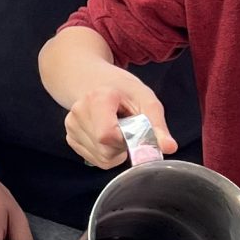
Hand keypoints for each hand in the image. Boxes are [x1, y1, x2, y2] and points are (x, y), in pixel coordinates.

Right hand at [63, 68, 177, 171]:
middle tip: (129, 128)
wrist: (94, 80)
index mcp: (97, 99)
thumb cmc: (122, 89)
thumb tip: (169, 148)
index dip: (126, 140)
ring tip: (117, 129)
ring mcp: (71, 126)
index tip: (135, 129)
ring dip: (116, 151)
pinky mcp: (70, 137)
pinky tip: (108, 135)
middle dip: (124, 146)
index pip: (107, 136)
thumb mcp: (146, 100)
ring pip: (101, 158)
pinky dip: (107, 153)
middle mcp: (79, 112)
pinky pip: (95, 159)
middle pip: (105, 150)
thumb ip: (157, 125)